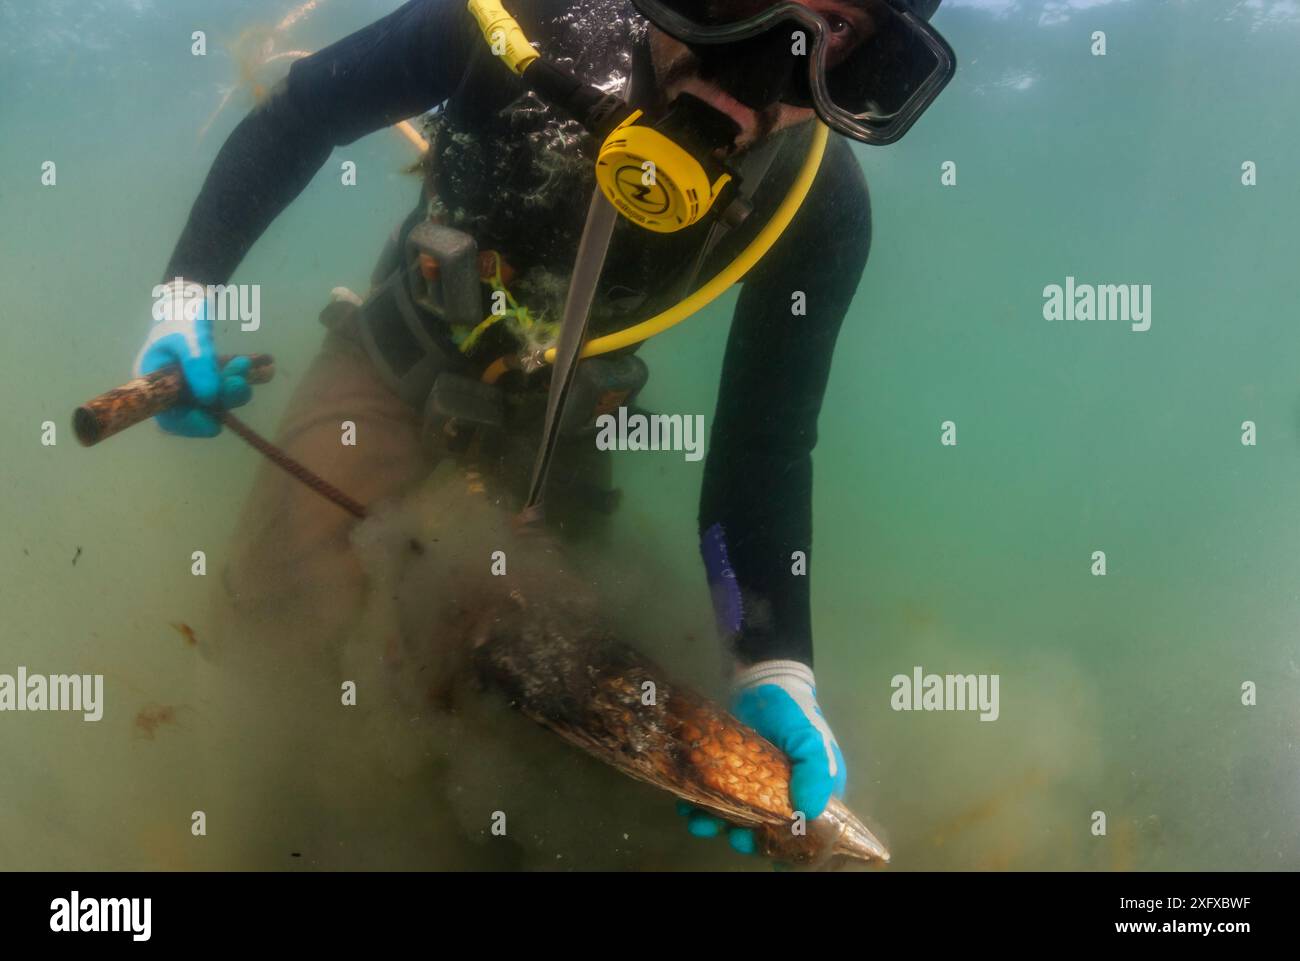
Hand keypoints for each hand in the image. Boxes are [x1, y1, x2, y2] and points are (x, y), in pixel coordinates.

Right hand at [133, 279, 252, 436]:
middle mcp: (168, 390)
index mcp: (151, 382)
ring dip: (232, 389)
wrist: (190, 302)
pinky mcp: (203, 381)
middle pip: (196, 413)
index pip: (168, 418)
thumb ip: (198, 365)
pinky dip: (233, 380)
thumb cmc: (181, 316)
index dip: (190, 425)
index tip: (215, 425)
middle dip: (221, 402)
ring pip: (214, 402)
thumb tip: (210, 399)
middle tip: (240, 384)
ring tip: (242, 366)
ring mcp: (187, 387)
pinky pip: (221, 390)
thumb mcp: (189, 338)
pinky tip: (243, 364)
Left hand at [679, 659, 845, 854]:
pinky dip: (699, 806)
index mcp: (812, 793)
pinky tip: (687, 807)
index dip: (788, 849)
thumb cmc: (793, 713)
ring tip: (701, 823)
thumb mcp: (810, 740)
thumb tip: (806, 813)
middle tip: (735, 837)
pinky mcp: (727, 774)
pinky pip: (712, 798)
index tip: (770, 855)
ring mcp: (752, 786)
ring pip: (735, 818)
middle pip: (766, 832)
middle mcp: (783, 796)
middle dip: (748, 840)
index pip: (805, 834)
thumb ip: (815, 773)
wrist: (760, 682)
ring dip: (717, 825)